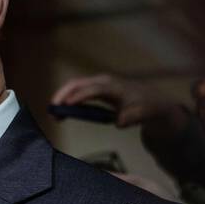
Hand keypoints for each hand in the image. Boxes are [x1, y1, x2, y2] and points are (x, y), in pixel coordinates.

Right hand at [51, 74, 188, 135]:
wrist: (152, 103)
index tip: (65, 107)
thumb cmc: (147, 107)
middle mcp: (103, 82)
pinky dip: (67, 100)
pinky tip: (62, 113)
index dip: (79, 97)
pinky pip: (77, 92)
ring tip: (54, 114)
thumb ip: (132, 117)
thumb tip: (119, 121)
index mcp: (114, 86)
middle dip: (63, 94)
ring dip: (62, 98)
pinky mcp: (95, 90)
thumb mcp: (143, 114)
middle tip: (51, 110)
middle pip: (78, 83)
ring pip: (75, 86)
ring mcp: (98, 85)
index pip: (93, 89)